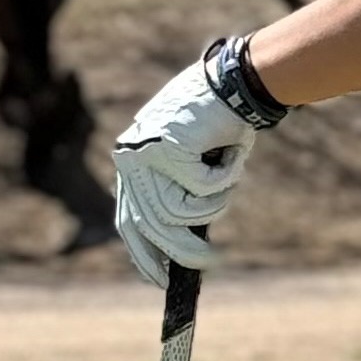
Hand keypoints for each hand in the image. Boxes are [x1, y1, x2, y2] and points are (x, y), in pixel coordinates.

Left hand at [112, 60, 255, 287]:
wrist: (231, 80)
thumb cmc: (217, 122)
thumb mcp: (191, 163)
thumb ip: (179, 194)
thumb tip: (181, 248)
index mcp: (130, 165)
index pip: (128, 220)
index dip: (144, 253)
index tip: (159, 279)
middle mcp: (130, 161)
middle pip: (152, 225)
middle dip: (182, 251)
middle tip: (211, 264)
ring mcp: (146, 155)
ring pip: (180, 212)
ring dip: (215, 204)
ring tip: (231, 178)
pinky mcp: (168, 151)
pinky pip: (203, 190)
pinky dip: (226, 178)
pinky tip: (232, 154)